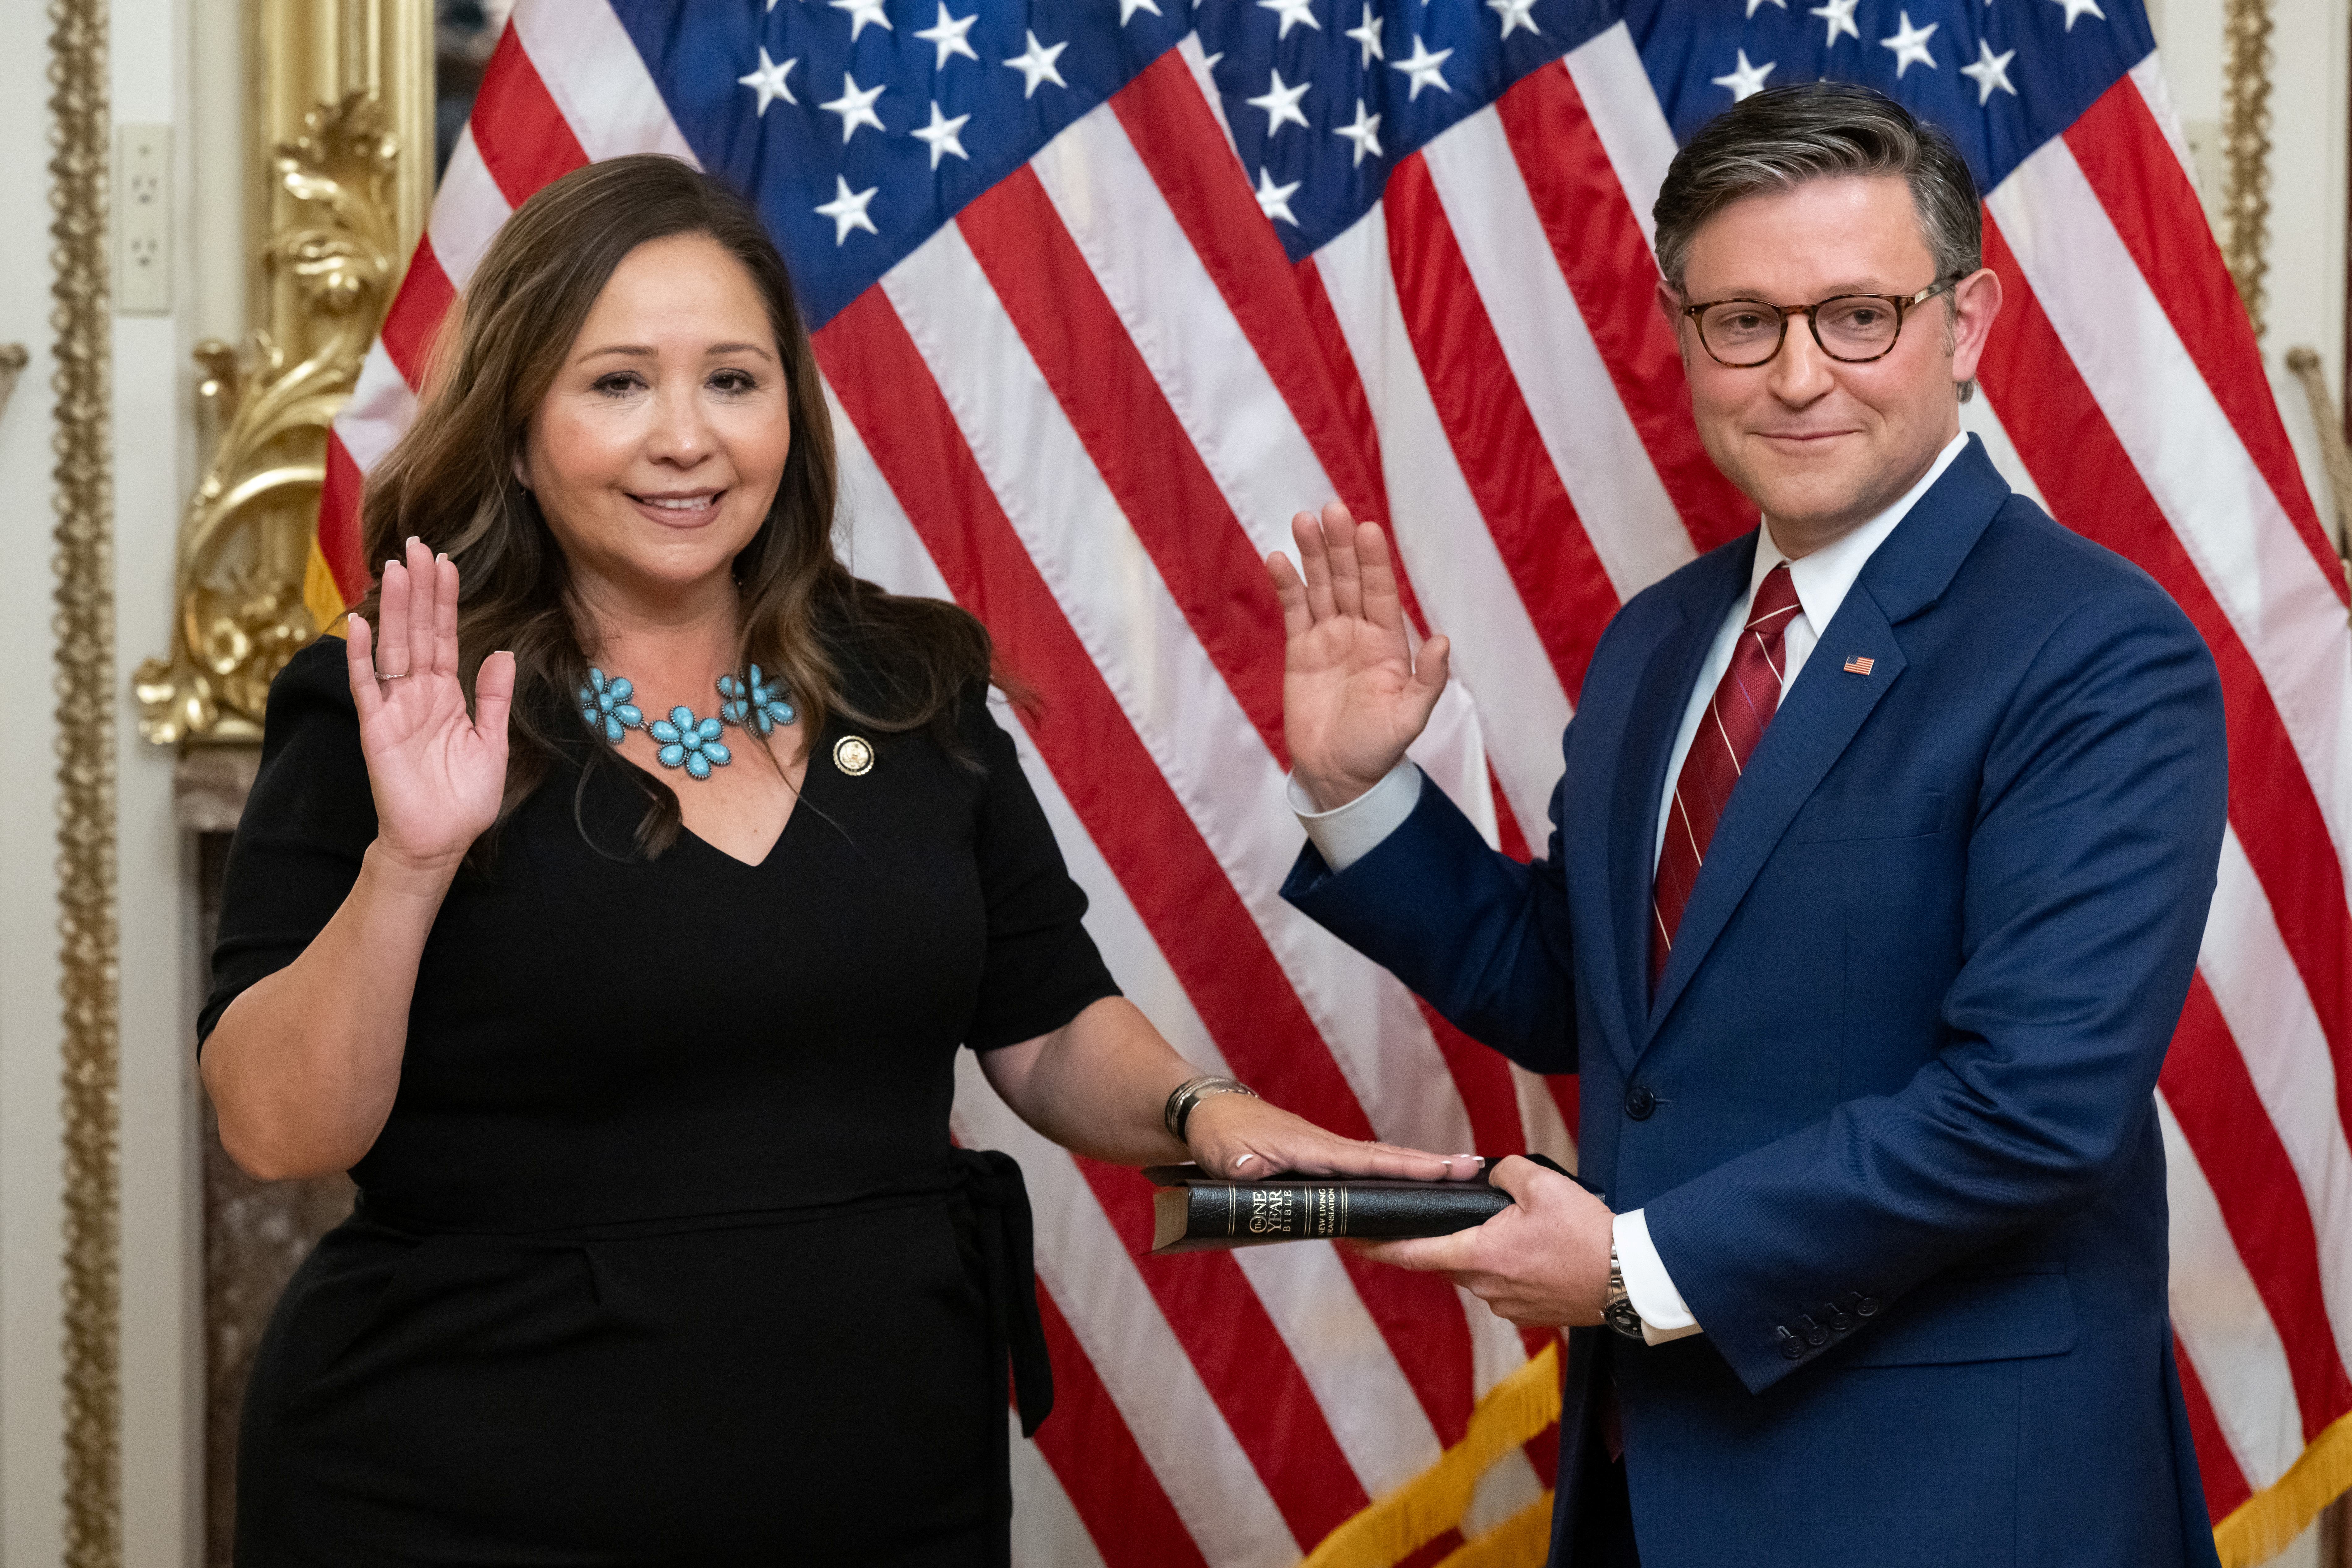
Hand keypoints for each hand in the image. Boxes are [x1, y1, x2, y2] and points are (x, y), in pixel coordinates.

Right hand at [345, 536, 515, 879]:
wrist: (439, 840)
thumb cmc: (463, 797)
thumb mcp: (492, 742)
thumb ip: (494, 698)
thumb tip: (503, 653)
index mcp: (446, 694)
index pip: (444, 636)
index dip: (444, 600)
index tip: (445, 562)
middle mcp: (417, 694)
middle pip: (417, 631)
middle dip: (418, 590)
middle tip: (418, 545)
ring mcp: (394, 708)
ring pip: (393, 648)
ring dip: (393, 610)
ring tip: (394, 569)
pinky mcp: (376, 729)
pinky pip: (367, 686)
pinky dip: (361, 656)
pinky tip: (358, 624)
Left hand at [1181, 1091, 1483, 1182]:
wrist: (1201, 1112)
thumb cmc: (1216, 1132)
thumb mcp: (1225, 1155)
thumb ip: (1242, 1170)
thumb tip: (1254, 1175)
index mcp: (1312, 1148)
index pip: (1369, 1161)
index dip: (1409, 1168)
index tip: (1449, 1168)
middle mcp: (1324, 1148)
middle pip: (1384, 1159)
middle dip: (1427, 1166)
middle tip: (1470, 1169)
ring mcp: (1320, 1153)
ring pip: (1374, 1163)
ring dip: (1411, 1171)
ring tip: (1453, 1177)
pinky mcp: (1312, 1161)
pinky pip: (1356, 1169)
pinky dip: (1384, 1173)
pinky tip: (1401, 1186)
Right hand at [1266, 503, 1449, 811]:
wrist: (1338, 776)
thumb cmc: (1378, 750)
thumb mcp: (1411, 719)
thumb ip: (1428, 681)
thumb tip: (1443, 642)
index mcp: (1389, 643)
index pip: (1380, 591)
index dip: (1373, 560)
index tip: (1366, 529)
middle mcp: (1358, 632)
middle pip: (1348, 579)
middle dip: (1339, 545)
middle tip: (1330, 510)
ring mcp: (1327, 638)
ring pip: (1320, 587)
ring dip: (1312, 554)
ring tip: (1302, 521)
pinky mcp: (1300, 651)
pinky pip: (1293, 610)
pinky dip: (1286, 585)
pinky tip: (1277, 559)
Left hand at [1356, 1155, 1614, 1326]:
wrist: (1629, 1278)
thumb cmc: (1585, 1234)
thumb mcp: (1541, 1185)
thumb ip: (1504, 1173)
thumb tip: (1493, 1175)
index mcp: (1477, 1255)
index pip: (1412, 1253)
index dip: (1379, 1246)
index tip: (1353, 1241)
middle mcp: (1484, 1287)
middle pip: (1446, 1262)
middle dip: (1441, 1241)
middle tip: (1441, 1221)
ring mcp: (1507, 1305)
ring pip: (1478, 1274)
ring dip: (1482, 1254)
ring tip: (1509, 1232)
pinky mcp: (1530, 1313)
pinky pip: (1505, 1286)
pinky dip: (1509, 1269)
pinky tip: (1533, 1253)